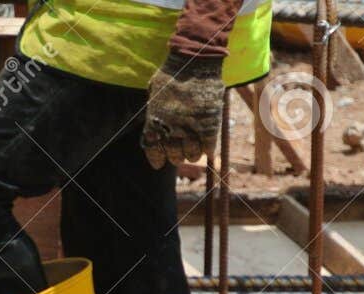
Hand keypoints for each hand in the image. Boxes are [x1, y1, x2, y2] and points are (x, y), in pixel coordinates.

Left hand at [141, 54, 224, 168]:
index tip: (159, 163)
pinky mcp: (210, 123)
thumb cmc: (172, 73)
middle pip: (174, 155)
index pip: (153, 149)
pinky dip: (208, 149)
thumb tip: (153, 125)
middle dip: (176, 157)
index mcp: (155, 121)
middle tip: (179, 155)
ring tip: (192, 152)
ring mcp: (191, 127)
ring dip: (192, 155)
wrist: (194, 60)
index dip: (156, 158)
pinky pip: (209, 145)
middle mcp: (172, 128)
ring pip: (192, 154)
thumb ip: (153, 110)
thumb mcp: (154, 91)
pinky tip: (207, 148)